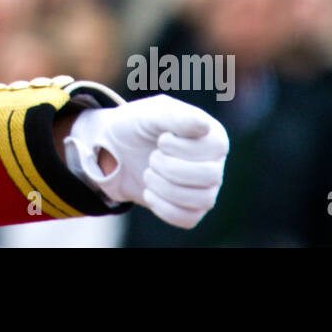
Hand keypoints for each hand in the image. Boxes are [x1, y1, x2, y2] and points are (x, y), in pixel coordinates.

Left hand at [65, 94, 228, 228]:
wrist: (116, 149)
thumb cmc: (137, 125)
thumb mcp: (149, 113)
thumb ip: (174, 116)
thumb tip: (204, 126)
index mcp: (211, 133)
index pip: (216, 146)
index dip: (182, 147)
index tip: (161, 138)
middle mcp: (214, 161)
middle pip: (211, 175)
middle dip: (172, 168)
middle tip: (152, 158)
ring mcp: (206, 187)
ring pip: (202, 199)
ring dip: (166, 187)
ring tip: (148, 174)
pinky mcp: (192, 208)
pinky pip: (189, 219)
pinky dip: (164, 208)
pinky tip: (149, 192)